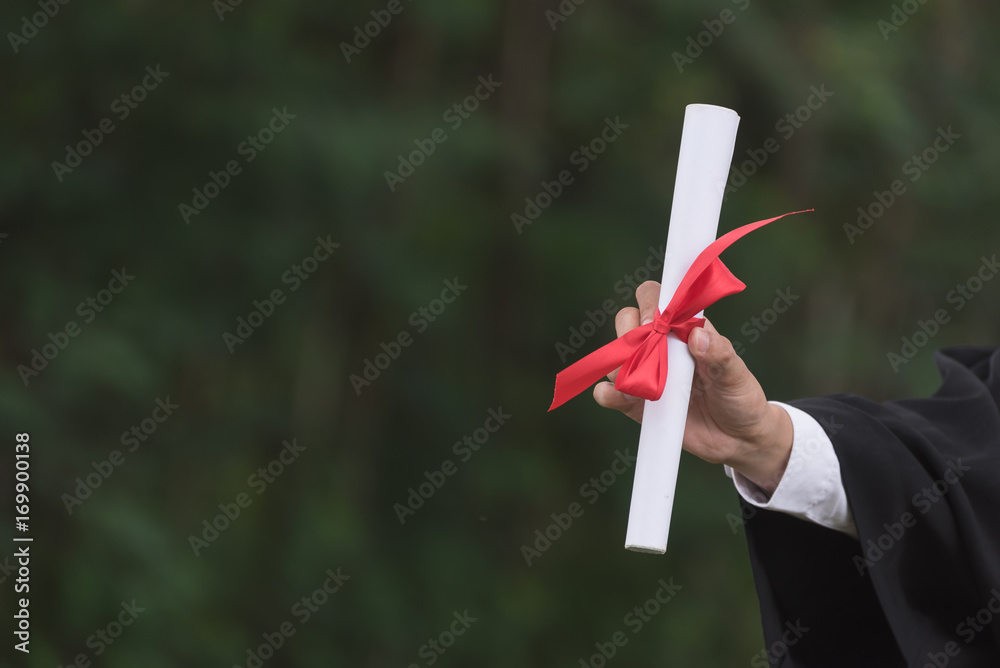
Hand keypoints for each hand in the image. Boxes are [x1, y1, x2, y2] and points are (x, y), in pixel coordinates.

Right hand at [593, 281, 792, 493]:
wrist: (738, 440)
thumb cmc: (740, 397)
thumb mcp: (737, 374)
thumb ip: (720, 353)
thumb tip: (697, 335)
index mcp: (685, 330)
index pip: (658, 300)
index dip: (651, 303)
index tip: (657, 322)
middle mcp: (661, 347)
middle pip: (628, 321)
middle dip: (630, 330)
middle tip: (648, 349)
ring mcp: (647, 374)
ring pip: (616, 354)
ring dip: (618, 362)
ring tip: (638, 379)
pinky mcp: (638, 404)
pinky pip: (612, 393)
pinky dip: (608, 393)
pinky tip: (615, 395)